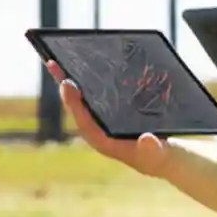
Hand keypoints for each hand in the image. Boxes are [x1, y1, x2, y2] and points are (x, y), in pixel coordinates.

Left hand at [44, 60, 172, 177]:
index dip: (74, 104)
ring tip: (56, 60)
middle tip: (53, 64)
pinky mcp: (106, 113)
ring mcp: (101, 122)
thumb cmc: (159, 156)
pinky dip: (84, 81)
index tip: (66, 84)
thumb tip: (147, 139)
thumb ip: (151, 148)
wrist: (163, 156)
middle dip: (65, 86)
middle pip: (77, 107)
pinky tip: (79, 63)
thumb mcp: (158, 153)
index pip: (84, 122)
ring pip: (81, 99)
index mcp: (105, 143)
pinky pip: (91, 96)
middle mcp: (98, 131)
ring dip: (69, 80)